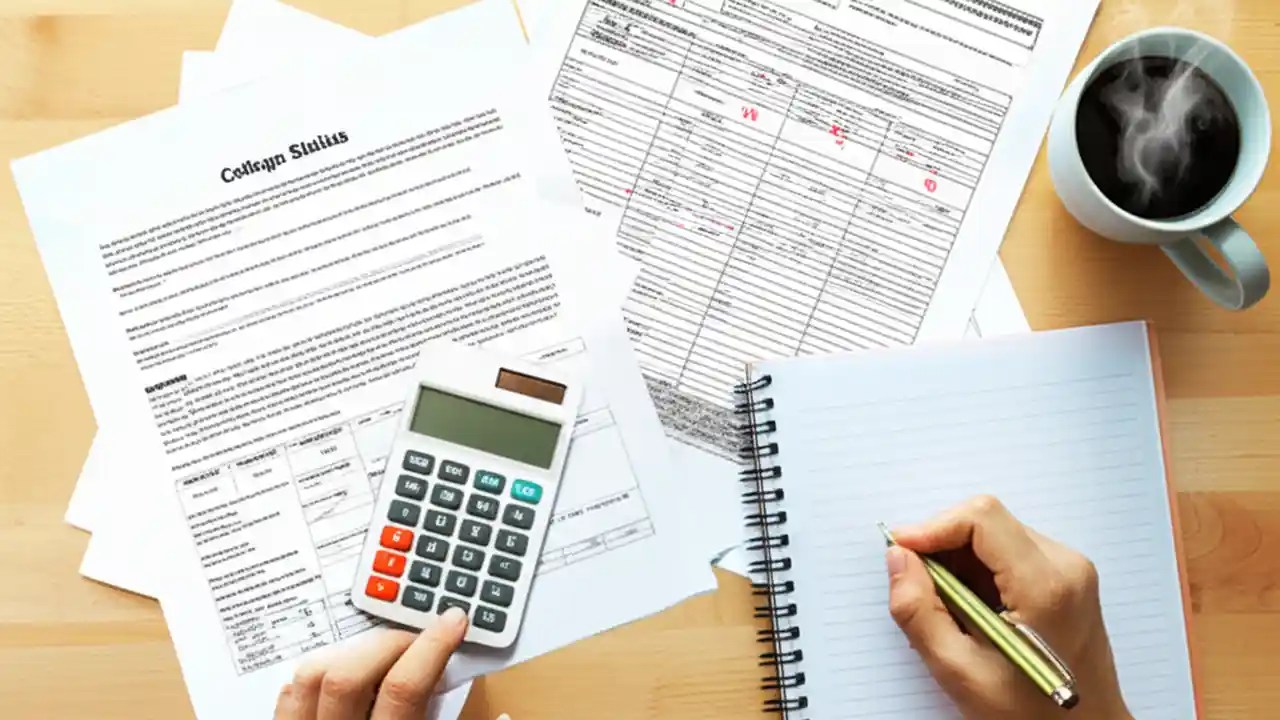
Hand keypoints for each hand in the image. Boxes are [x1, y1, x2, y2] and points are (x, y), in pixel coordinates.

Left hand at [275, 607, 467, 719]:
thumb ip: (451, 716)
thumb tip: (491, 703)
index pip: (404, 689)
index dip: (432, 646)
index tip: (452, 622)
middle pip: (349, 674)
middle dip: (389, 643)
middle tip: (416, 641)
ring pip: (309, 677)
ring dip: (347, 654)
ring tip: (377, 655)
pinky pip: (287, 698)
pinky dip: (313, 677)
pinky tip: (337, 676)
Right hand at [886, 496, 1132, 719]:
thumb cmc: (1030, 716)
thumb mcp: (961, 672)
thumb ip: (919, 612)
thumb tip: (898, 558)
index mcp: (1045, 586)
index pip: (981, 518)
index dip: (933, 527)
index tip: (901, 551)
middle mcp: (1065, 565)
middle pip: (987, 522)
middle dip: (943, 546)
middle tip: (920, 588)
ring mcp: (1070, 569)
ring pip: (995, 535)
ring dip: (959, 561)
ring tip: (948, 610)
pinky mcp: (1066, 578)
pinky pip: (1010, 552)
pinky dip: (979, 571)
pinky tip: (972, 611)